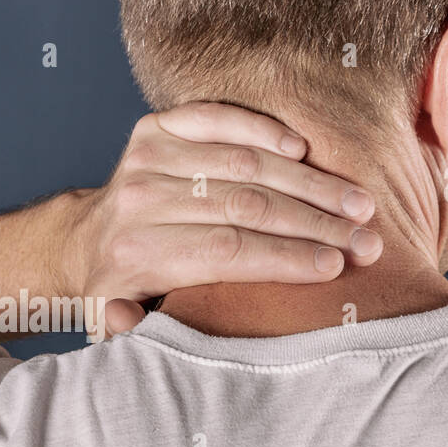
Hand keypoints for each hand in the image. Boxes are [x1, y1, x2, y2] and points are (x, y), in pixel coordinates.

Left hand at [57, 102, 382, 337]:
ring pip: (244, 164)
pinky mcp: (155, 127)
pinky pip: (218, 117)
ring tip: (358, 203)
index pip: (227, 251)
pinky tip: (304, 151)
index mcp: (137, 253)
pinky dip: (265, 131)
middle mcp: (139, 199)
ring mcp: (146, 156)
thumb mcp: (115, 323)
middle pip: (245, 206)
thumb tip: (133, 320)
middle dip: (315, 224)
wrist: (81, 241)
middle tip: (366, 239)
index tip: (338, 266)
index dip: (286, 257)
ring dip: (309, 183)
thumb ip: (127, 329)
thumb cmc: (119, 290)